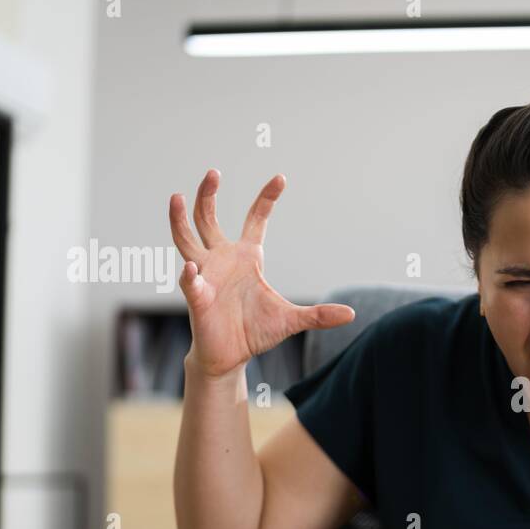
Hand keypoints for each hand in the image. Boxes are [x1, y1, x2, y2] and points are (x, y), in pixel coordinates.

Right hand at [168, 170, 354, 377]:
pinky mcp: (197, 296)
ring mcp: (205, 275)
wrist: (230, 356)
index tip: (280, 178)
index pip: (256, 219)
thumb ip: (319, 315)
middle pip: (208, 218)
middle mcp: (222, 259)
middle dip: (208, 195)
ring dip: (180, 219)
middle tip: (213, 172)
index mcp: (247, 257)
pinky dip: (191, 275)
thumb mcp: (291, 320)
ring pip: (185, 239)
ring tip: (177, 197)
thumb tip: (352, 314)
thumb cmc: (255, 331)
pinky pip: (191, 281)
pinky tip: (193, 268)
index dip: (266, 198)